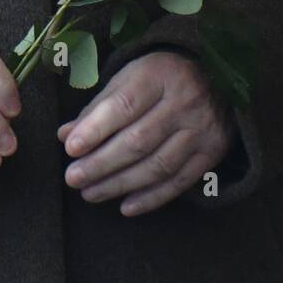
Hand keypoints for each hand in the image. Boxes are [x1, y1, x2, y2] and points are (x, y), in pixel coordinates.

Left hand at [56, 50, 235, 215]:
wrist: (216, 78)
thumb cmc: (160, 77)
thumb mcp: (129, 77)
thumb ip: (98, 106)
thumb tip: (66, 135)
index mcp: (158, 75)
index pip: (123, 106)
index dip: (95, 129)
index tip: (71, 148)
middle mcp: (184, 102)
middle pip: (139, 141)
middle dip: (101, 163)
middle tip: (73, 178)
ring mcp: (201, 130)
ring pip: (157, 166)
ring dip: (120, 184)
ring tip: (90, 193)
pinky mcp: (212, 153)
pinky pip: (179, 182)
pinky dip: (151, 198)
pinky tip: (126, 206)